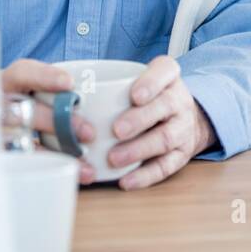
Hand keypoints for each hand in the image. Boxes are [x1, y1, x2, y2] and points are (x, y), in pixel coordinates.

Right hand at [1, 58, 97, 183]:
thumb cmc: (26, 102)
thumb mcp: (32, 89)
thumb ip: (55, 88)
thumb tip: (109, 90)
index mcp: (6, 84)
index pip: (20, 74)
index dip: (43, 77)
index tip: (70, 83)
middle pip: (21, 112)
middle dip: (56, 121)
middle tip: (89, 132)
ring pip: (21, 141)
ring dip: (56, 149)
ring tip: (86, 156)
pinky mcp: (0, 157)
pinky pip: (25, 164)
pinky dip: (53, 167)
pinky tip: (79, 171)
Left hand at [107, 55, 216, 189]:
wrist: (184, 120)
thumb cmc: (150, 99)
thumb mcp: (141, 80)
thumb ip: (113, 85)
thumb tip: (66, 96)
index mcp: (168, 77)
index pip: (166, 71)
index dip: (151, 83)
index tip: (134, 95)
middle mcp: (179, 100)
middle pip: (165, 106)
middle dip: (140, 119)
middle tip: (117, 130)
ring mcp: (182, 128)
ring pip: (165, 138)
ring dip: (139, 149)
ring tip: (114, 158)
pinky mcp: (181, 155)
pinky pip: (165, 166)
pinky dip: (145, 175)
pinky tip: (125, 180)